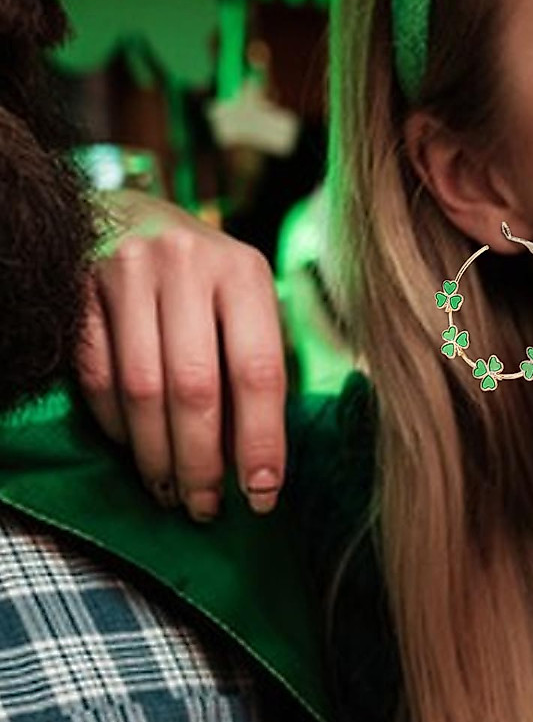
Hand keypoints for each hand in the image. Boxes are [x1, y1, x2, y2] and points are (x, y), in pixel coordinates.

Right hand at [79, 190, 286, 521]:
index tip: (264, 494)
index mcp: (245, 270)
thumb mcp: (245, 300)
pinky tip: (135, 451)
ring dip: (157, 457)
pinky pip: (97, 378)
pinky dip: (116, 426)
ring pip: (141, 391)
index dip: (261, 440)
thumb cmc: (203, 276)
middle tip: (207, 508)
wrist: (130, 214)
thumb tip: (258, 460)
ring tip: (172, 494)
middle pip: (195, 388)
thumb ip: (255, 362)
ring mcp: (127, 273)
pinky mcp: (78, 288)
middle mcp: (188, 264)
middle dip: (203, 462)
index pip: (258, 370)